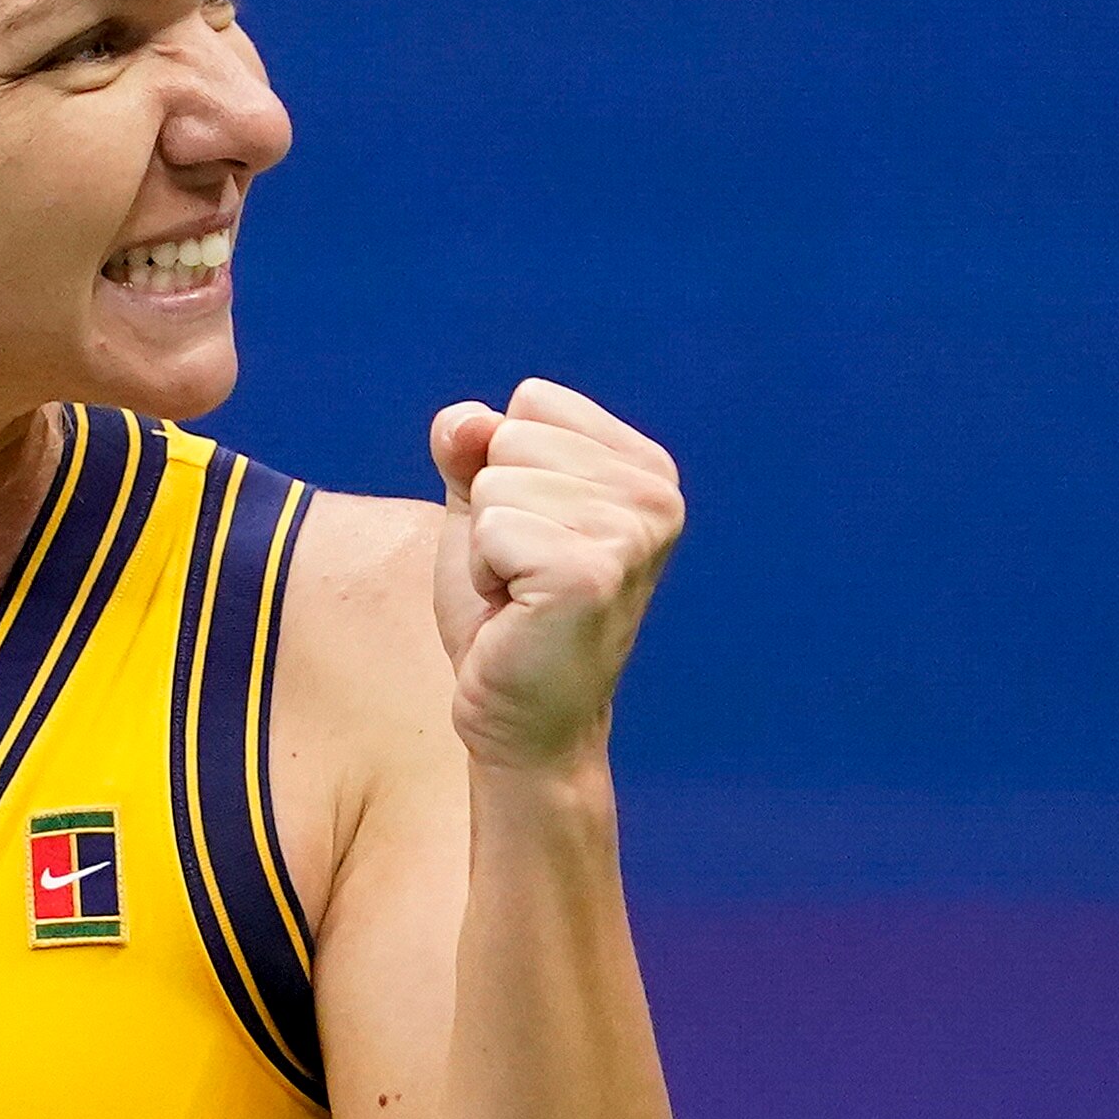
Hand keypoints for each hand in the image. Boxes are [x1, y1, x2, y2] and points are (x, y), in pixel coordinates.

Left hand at [426, 380, 685, 770]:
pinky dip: (482, 573)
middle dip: (490, 510)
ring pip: (494, 483)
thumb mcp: (479, 511)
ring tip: (521, 594)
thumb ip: (469, 449)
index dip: (500, 470)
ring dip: (485, 547)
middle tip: (520, 574)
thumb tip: (463, 418)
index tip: (527, 537)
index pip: (532, 402)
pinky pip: (490, 528)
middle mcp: (655, 493)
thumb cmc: (504, 614)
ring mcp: (632, 533)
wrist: (519, 715)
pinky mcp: (592, 572)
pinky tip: (518, 611)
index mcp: (643, 466)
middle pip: (510, 436)